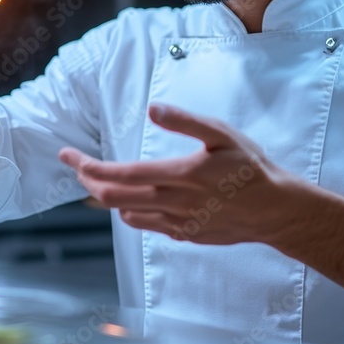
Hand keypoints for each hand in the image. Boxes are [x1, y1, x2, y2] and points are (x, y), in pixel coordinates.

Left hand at [59, 103, 296, 244]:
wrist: (276, 210)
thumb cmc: (250, 168)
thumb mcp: (222, 134)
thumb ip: (185, 121)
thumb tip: (153, 109)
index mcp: (178, 175)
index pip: (119, 173)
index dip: (88, 165)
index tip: (68, 154)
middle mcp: (172, 203)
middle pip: (113, 197)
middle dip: (88, 180)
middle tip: (76, 164)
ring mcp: (177, 223)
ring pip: (126, 214)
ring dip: (105, 197)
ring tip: (96, 180)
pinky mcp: (184, 234)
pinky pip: (146, 226)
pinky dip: (130, 211)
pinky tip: (130, 201)